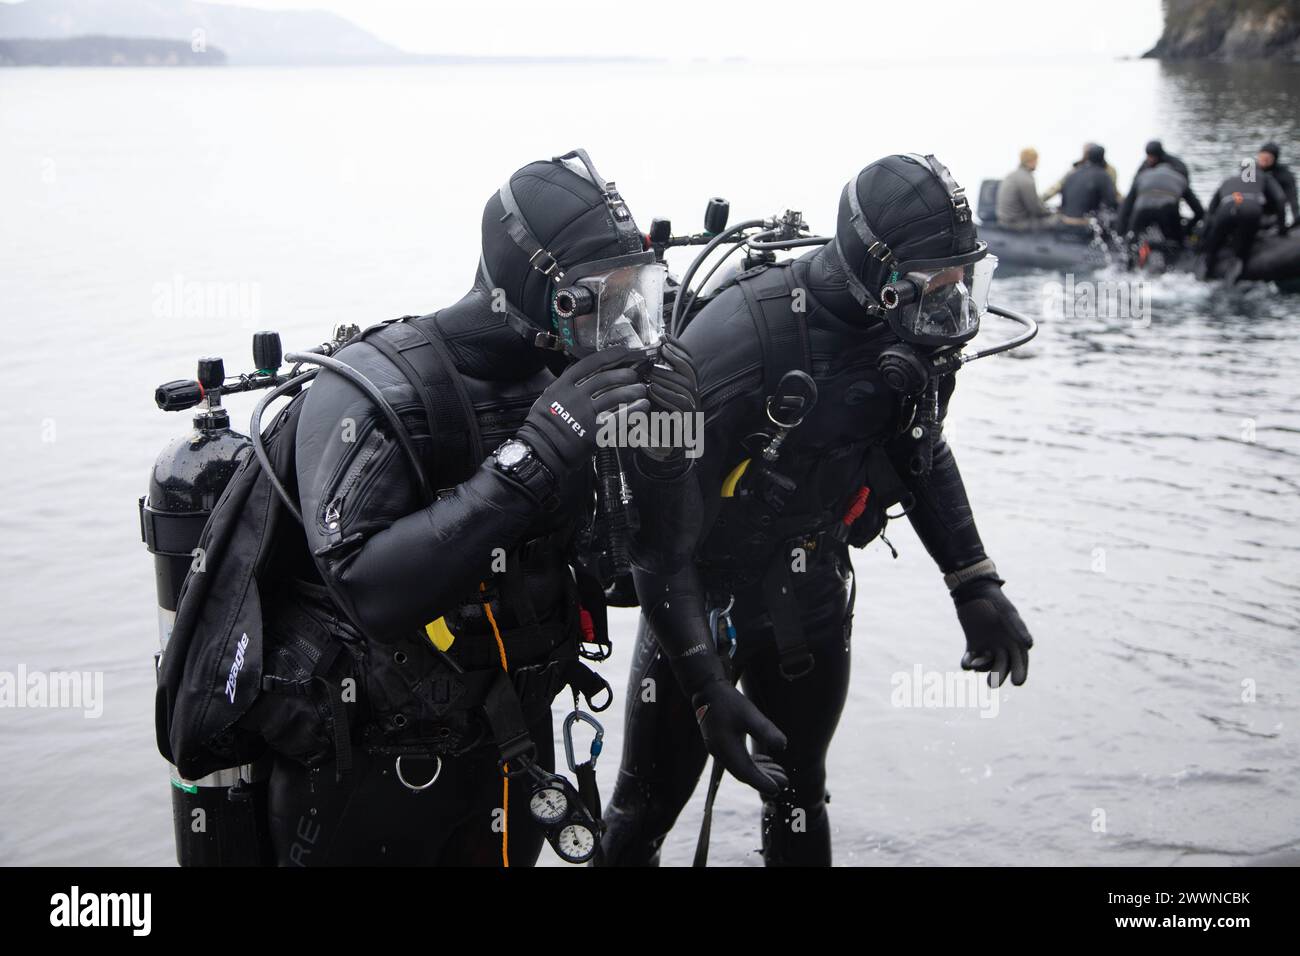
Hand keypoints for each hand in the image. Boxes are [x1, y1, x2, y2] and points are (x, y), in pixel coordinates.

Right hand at [516, 347, 647, 481]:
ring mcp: (586, 414)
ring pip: (616, 396)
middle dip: (625, 375)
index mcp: (564, 386)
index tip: (622, 352)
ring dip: (633, 391)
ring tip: (641, 390)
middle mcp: (576, 397)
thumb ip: (566, 384)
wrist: (542, 449)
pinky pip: (619, 418)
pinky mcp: (595, 432)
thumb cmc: (543, 424)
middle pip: (606, 379)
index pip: (590, 364)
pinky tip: (642, 406)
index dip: (609, 356)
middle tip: (634, 376)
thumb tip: (581, 372)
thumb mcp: (548, 396)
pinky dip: (634, 410)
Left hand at [646, 334, 697, 415]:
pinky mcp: (688, 422)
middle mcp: (693, 397)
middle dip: (677, 357)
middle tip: (661, 350)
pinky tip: (651, 388)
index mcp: (686, 388)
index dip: (679, 347)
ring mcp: (693, 410)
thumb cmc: (646, 418)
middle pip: (692, 371)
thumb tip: (650, 349)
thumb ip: (652, 373)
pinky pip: (682, 402)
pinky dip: (667, 394)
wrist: (648, 448)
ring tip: (650, 371)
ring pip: (687, 385)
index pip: (689, 362)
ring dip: (667, 375)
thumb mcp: (649, 391)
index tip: (665, 336)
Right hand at [692, 678, 787, 795]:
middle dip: (765, 779)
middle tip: (785, 782)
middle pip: (744, 773)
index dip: (762, 782)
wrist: (707, 690)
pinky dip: (754, 763)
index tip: (777, 788)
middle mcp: (720, 753)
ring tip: (781, 773)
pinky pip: (739, 759)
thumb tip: (783, 746)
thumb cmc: (728, 701)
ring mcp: (720, 749)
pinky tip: (768, 761)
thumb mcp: (749, 714)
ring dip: (761, 772)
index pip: (745, 772)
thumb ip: (765, 730)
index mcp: (725, 748)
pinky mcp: (722, 743)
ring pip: (742, 767)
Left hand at [953, 578, 1032, 687]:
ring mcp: (987, 647)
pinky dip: (967, 662)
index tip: (1018, 683)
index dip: (1020, 672)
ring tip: (975, 665)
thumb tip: (1029, 645)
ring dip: (981, 667)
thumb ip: (1018, 628)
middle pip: (1003, 666)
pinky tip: (965, 663)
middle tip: (992, 684)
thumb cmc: (996, 602)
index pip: (1020, 661)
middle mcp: (1003, 647)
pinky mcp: (972, 645)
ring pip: (986, 664)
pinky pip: (970, 659)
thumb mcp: (1008, 614)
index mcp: (1015, 641)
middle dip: (998, 675)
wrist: (974, 592)